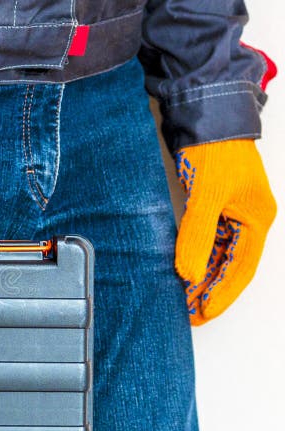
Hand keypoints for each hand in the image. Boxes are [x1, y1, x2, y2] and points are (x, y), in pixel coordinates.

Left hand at [175, 140, 276, 324]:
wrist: (205, 113)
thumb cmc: (216, 150)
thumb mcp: (206, 195)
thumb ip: (196, 236)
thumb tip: (187, 274)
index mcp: (256, 220)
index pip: (240, 269)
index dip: (222, 294)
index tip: (203, 314)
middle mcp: (245, 220)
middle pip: (228, 265)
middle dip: (208, 290)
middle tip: (186, 313)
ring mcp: (228, 212)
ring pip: (215, 254)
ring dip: (199, 276)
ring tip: (179, 298)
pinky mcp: (210, 205)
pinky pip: (203, 240)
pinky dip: (192, 257)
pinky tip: (178, 271)